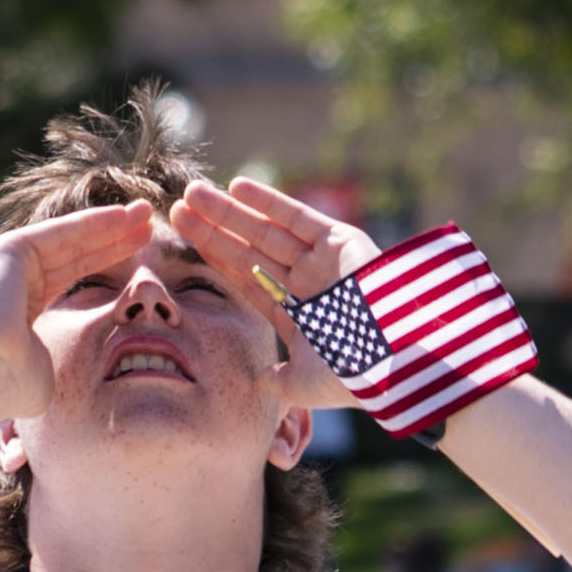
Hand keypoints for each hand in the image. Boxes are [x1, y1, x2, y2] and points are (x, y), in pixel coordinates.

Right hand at [0, 204, 155, 419]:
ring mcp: (7, 262)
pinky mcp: (6, 250)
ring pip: (70, 237)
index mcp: (25, 305)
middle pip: (75, 252)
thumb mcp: (54, 366)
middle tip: (148, 222)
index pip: (74, 274)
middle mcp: (15, 279)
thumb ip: (71, 357)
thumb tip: (91, 374)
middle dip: (113, 236)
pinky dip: (91, 222)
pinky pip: (59, 231)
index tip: (143, 254)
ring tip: (144, 211)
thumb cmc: (19, 384)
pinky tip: (122, 215)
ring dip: (108, 224)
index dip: (108, 260)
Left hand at [174, 179, 384, 405]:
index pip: (248, 281)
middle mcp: (308, 285)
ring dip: (231, 211)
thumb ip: (276, 380)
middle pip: (251, 251)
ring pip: (268, 231)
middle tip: (179, 209)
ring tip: (194, 192)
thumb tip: (258, 379)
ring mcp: (324, 262)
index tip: (185, 240)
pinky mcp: (341, 241)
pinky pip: (297, 217)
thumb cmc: (349, 376)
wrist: (392, 359)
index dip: (216, 259)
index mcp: (298, 316)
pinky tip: (236, 186)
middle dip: (215, 230)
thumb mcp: (302, 385)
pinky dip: (268, 201)